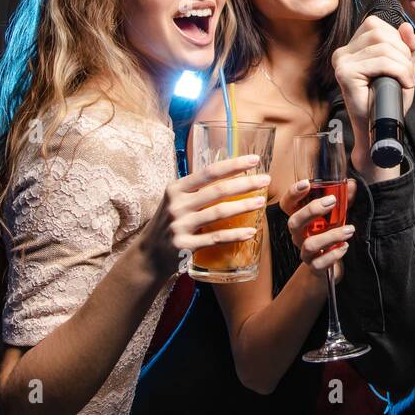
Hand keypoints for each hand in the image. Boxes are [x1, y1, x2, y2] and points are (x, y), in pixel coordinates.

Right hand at [139, 154, 267, 280]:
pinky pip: (215, 238)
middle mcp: (177, 205)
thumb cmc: (170, 222)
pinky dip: (234, 235)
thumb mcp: (177, 200)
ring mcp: (180, 226)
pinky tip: (250, 232)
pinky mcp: (184, 246)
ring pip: (218, 213)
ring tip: (261, 202)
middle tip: (266, 180)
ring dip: (243, 207)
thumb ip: (197, 189)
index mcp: (176, 189)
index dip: (233, 165)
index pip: (209, 172)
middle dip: (245, 184)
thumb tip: (230, 173)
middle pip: (217, 191)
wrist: (148, 255)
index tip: (254, 159)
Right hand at [283, 178, 355, 280]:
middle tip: (332, 202)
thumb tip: (352, 185)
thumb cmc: (330, 234)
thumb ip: (344, 199)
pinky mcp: (315, 267)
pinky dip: (334, 255)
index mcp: (301, 218)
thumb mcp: (336, 215)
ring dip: (331, 236)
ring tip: (350, 229)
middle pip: (293, 222)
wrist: (328, 266)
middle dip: (311, 210)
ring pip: (310, 245)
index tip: (307, 183)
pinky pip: (319, 263)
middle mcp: (299, 235)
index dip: (293, 193)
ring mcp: (305, 252)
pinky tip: (345, 247)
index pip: (287, 204)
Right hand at [331, 16, 414, 179]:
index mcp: (352, 47)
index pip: (375, 24)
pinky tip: (403, 83)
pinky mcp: (346, 74)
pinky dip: (399, 71)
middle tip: (406, 73)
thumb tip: (406, 26)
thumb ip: (407, 46)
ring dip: (402, 64)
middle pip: (379, 32)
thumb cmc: (388, 99)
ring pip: (382, 47)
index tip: (402, 61)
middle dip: (401, 51)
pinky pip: (380, 62)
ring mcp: (342, 62)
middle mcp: (342, 52)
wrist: (379, 128)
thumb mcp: (403, 67)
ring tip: (405, 80)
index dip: (396, 39)